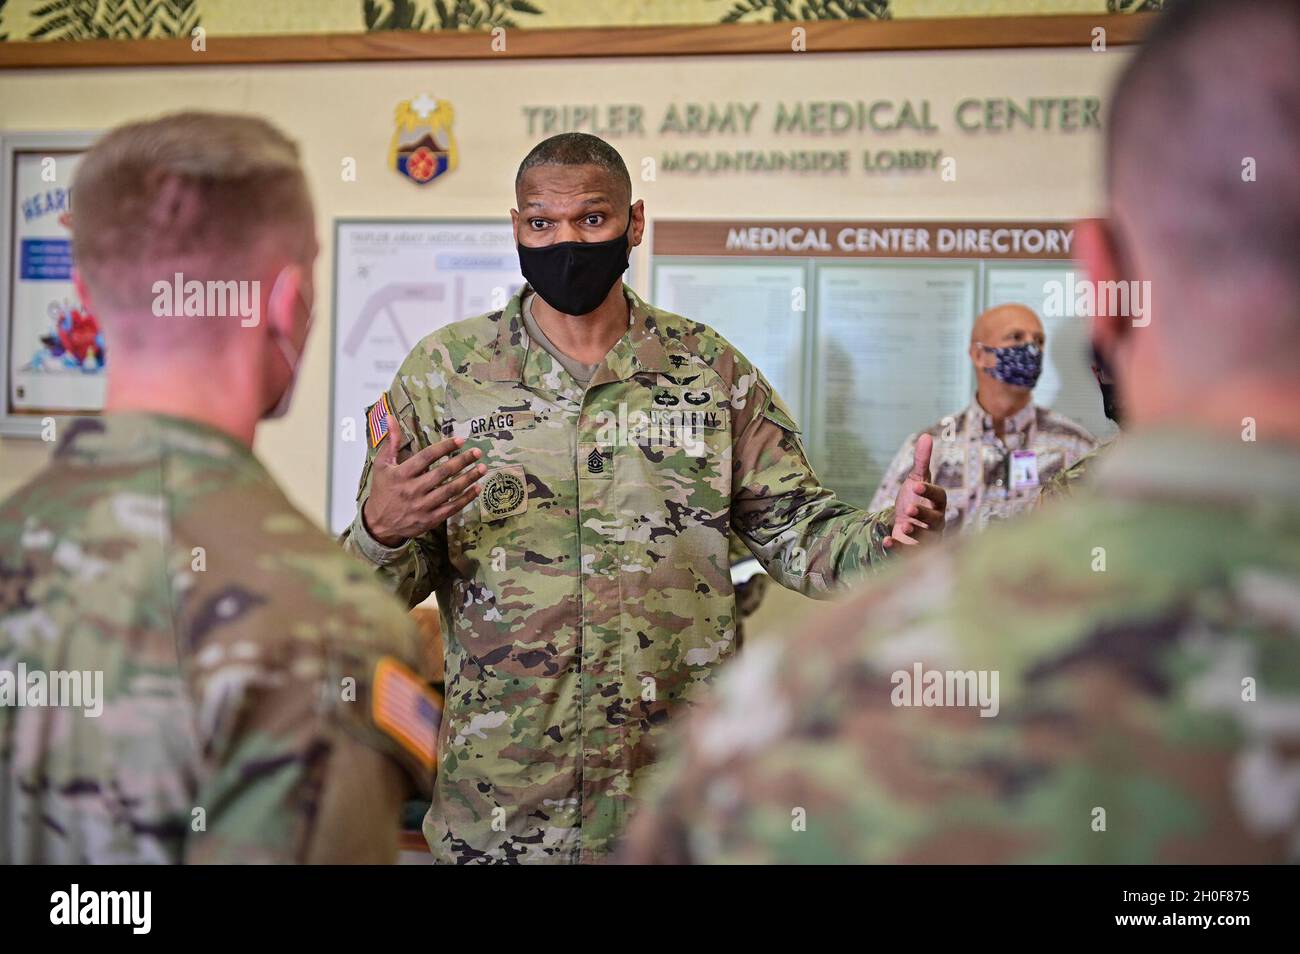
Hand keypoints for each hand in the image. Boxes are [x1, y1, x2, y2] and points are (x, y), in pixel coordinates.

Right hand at [361, 411, 485, 546]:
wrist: (379, 524)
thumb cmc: (382, 490)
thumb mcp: (381, 465)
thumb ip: (391, 442)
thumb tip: (390, 417)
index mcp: (401, 474)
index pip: (426, 457)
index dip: (444, 447)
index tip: (460, 440)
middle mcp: (412, 490)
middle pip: (442, 473)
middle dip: (462, 461)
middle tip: (477, 452)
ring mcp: (422, 506)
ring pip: (450, 490)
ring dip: (469, 478)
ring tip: (482, 468)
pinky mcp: (429, 520)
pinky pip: (452, 508)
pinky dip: (466, 498)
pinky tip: (477, 488)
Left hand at [884, 434, 946, 549]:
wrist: (904, 524)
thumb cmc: (914, 499)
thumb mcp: (915, 480)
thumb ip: (921, 461)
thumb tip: (926, 436)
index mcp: (938, 503)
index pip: (939, 496)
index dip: (929, 491)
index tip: (915, 485)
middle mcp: (936, 522)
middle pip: (936, 519)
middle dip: (923, 514)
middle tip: (908, 510)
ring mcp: (927, 539)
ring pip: (927, 538)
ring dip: (915, 532)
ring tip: (902, 525)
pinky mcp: (914, 551)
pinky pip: (908, 552)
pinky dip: (898, 548)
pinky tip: (886, 542)